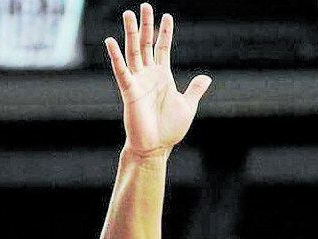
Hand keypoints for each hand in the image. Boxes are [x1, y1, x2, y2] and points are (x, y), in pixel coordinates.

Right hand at [105, 4, 210, 157]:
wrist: (156, 146)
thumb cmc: (170, 128)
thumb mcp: (187, 105)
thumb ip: (194, 90)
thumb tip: (206, 77)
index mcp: (162, 76)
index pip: (163, 48)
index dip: (165, 33)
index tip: (167, 16)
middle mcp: (148, 75)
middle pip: (146, 44)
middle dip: (146, 25)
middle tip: (144, 6)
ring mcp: (138, 81)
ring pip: (133, 51)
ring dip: (130, 33)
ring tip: (128, 14)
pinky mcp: (129, 90)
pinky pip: (121, 71)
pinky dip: (116, 56)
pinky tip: (111, 41)